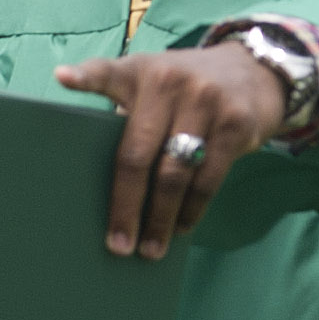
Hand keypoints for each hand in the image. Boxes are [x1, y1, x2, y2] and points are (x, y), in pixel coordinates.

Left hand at [55, 42, 285, 260]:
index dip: (84, 76)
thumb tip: (111, 187)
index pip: (107, 72)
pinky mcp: (235, 125)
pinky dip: (191, 210)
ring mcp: (205, 102)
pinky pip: (207, 180)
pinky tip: (180, 226)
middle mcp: (170, 82)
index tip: (62, 77)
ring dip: (161, 219)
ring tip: (151, 248)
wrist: (256, 71)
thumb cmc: (188, 89)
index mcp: (140, 72)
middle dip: (126, 205)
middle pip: (138, 153)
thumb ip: (132, 114)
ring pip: (174, 175)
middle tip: (118, 244)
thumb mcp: (157, 83)